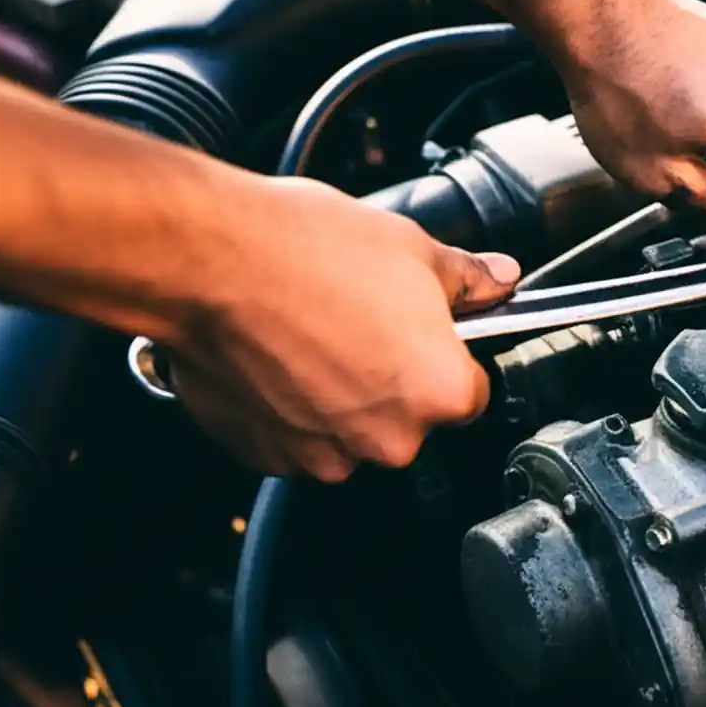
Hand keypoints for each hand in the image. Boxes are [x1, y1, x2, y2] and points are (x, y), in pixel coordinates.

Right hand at [164, 178, 519, 481]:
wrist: (208, 260)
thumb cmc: (306, 251)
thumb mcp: (412, 249)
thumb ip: (467, 280)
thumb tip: (498, 280)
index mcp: (440, 392)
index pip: (471, 393)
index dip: (448, 358)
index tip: (425, 335)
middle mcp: (388, 439)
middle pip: (409, 420)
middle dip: (391, 380)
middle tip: (361, 324)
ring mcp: (325, 455)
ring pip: (351, 434)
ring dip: (340, 398)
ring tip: (313, 336)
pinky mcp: (267, 457)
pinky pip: (296, 441)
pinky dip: (290, 410)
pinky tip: (277, 358)